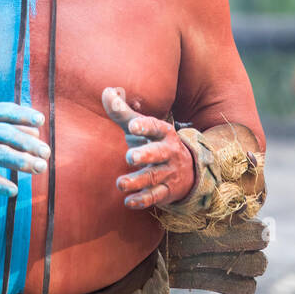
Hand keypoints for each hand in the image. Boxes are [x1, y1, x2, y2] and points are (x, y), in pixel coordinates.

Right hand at [0, 101, 48, 197]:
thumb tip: (35, 132)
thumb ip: (1, 124)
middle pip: (6, 134)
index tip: (41, 122)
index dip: (24, 116)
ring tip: (39, 168)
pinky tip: (14, 190)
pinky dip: (1, 184)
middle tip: (46, 153)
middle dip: (29, 144)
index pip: (5, 111)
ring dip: (22, 162)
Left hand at [102, 86, 195, 209]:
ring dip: (137, 181)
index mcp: (164, 133)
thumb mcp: (141, 127)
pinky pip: (156, 196)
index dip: (145, 126)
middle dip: (145, 155)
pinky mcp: (167, 191)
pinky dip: (143, 200)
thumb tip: (106, 92)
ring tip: (120, 183)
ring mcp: (169, 172)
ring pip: (154, 177)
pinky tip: (129, 201)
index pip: (156, 127)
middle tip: (130, 157)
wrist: (187, 170)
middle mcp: (169, 152)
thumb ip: (123, 112)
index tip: (133, 125)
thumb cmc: (154, 142)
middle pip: (158, 153)